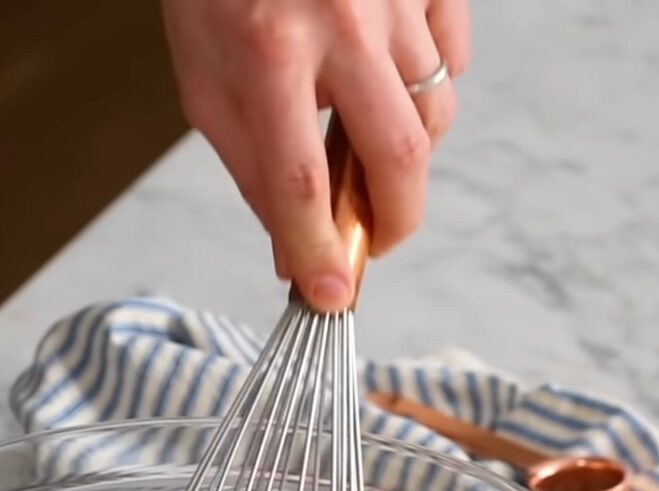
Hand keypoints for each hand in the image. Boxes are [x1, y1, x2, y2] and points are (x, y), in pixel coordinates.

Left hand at [162, 0, 469, 310]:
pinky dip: (429, 90)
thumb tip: (294, 252)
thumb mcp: (206, 79)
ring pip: (433, 112)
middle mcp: (340, 22)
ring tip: (364, 149)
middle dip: (393, 223)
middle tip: (373, 242)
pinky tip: (386, 82)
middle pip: (398, 158)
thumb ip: (252, 169)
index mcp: (266, 51)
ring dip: (404, 155)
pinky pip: (453, 60)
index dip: (317, 250)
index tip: (330, 295)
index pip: (300, 181)